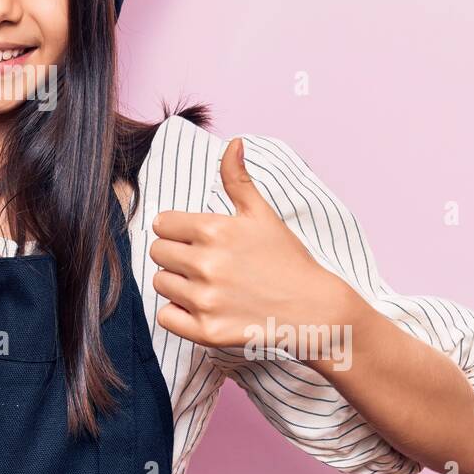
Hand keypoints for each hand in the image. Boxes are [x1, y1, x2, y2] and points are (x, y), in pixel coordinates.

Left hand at [148, 136, 347, 352]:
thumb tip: (233, 143)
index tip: (195, 238)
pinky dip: (178, 314)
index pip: (162, 224)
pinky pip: (166, 316)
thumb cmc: (287, 259)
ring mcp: (205, 300)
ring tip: (208, 284)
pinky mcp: (206, 331)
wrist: (315, 310)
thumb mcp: (262, 214)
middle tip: (204, 262)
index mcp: (213, 230)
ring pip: (160, 284)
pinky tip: (204, 307)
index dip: (176, 229)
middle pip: (158, 253)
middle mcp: (205, 264)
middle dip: (176, 255)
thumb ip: (238, 179)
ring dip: (177, 283)